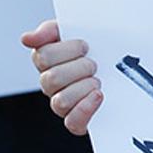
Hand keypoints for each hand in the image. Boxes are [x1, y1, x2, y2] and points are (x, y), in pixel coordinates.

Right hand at [24, 19, 101, 135]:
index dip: (67, 50)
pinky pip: (72, 122)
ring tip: (98, 81)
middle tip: (94, 64)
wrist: (126, 65)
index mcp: (48, 61)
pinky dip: (86, 108)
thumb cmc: (100, 47)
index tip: (85, 46)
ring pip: (60, 102)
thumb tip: (26, 38)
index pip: (42, 57)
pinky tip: (98, 95)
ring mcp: (63, 104)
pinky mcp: (78, 121)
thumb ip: (50, 30)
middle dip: (79, 68)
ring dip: (84, 87)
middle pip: (51, 80)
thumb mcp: (77, 29)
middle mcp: (52, 84)